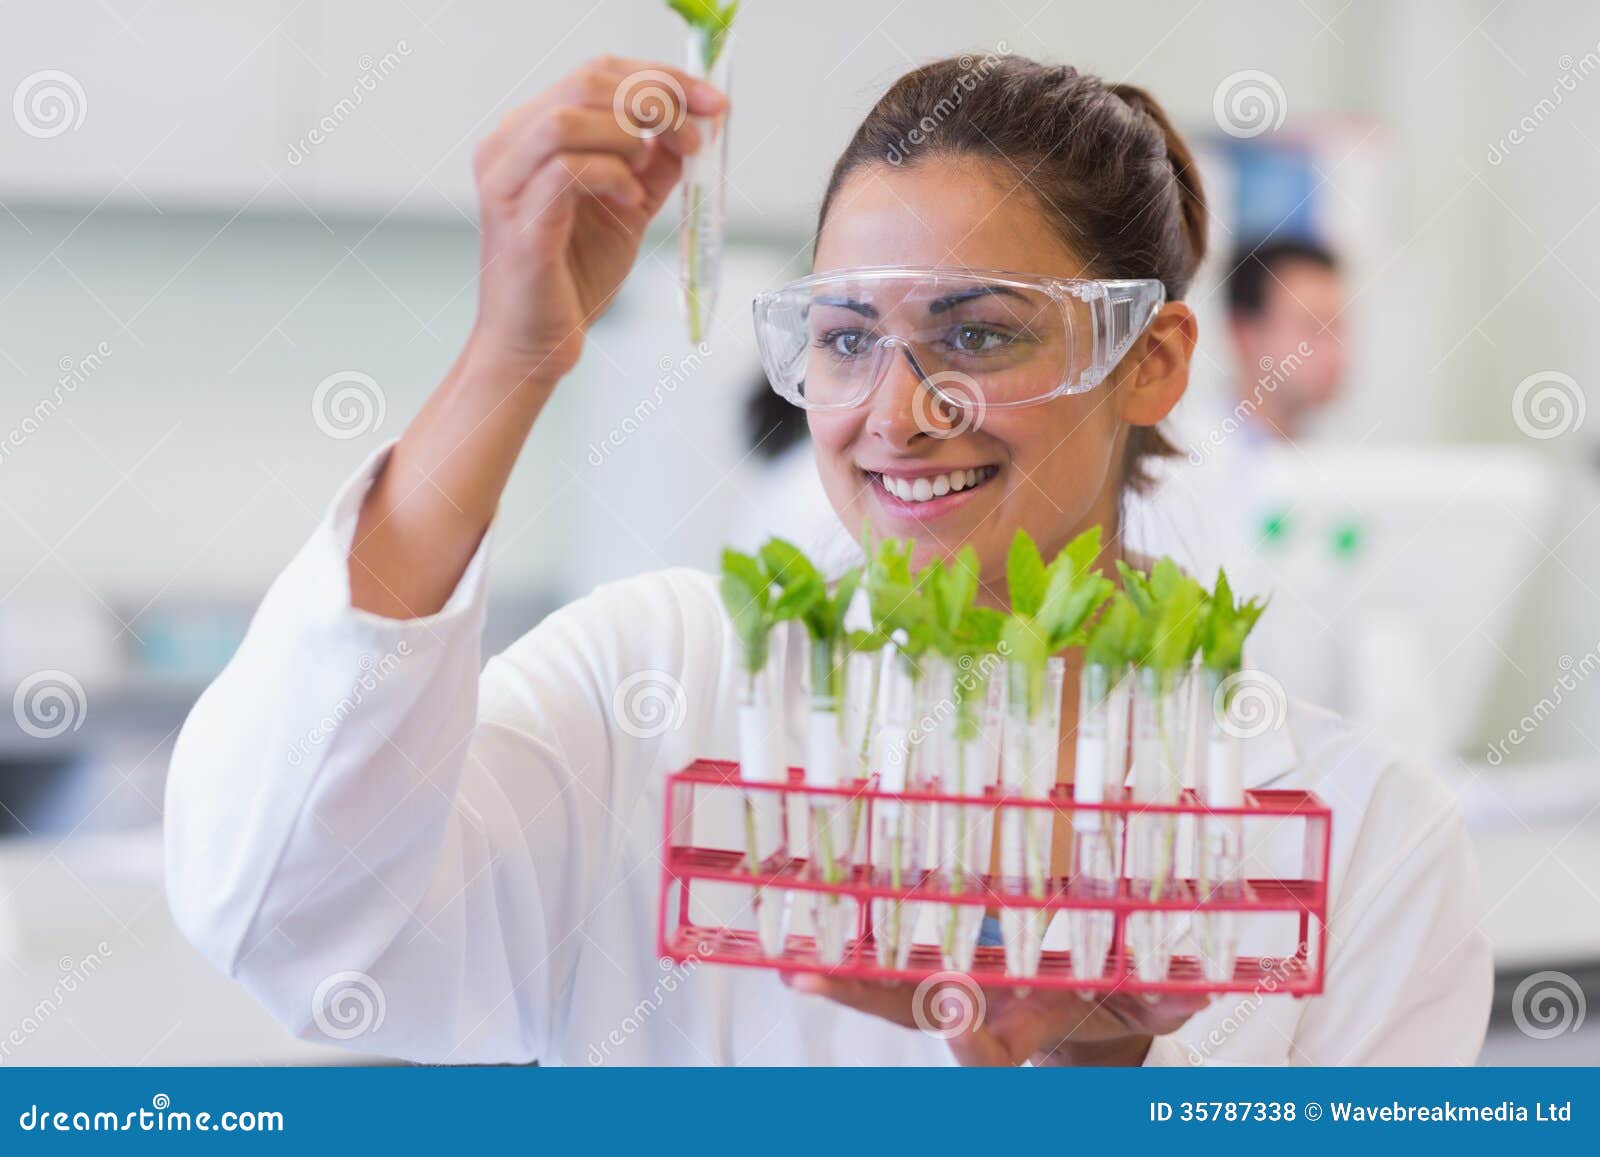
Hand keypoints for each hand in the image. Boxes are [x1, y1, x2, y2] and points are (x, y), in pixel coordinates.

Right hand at [468, 56, 725, 381]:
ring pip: (571, 116)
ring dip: (632, 135)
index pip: (596, 75)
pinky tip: (632, 200)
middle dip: (657, 99)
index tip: (712, 101)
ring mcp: (506, 181)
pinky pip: (569, 170)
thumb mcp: (628, 210)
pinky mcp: (519, 220)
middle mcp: (508, 146)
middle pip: (586, 82)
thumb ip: (654, 168)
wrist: (535, 345)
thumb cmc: (570, 279)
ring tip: (655, 169)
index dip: (661, 78)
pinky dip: (614, 176)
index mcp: (529, 134)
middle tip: (697, 135)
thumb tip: (694, 128)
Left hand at [784, 971, 1209, 1065]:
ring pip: (884, 983)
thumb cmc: (1106, 999)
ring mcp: (947, 985)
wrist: (1082, 997)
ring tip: (789, 955)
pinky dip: (847, 929)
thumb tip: (1187, 989)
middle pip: (908, 1009)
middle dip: (860, 995)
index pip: (985, 1043)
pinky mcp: (936, 956)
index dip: (966, 1034)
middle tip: (807, 977)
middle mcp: (972, 1008)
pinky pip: (885, 947)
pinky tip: (810, 905)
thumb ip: (1164, 999)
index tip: (955, 1008)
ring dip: (837, 970)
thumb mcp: (1144, 1003)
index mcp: (1019, 1025)